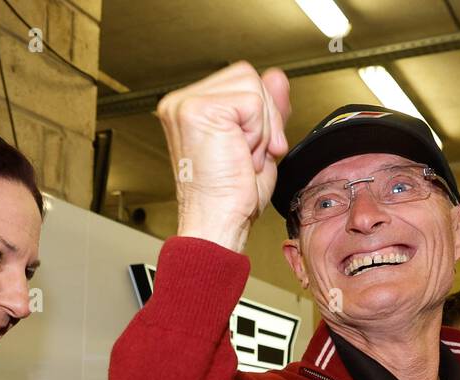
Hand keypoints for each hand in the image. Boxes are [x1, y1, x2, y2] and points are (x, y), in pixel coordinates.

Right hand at [156, 61, 291, 252]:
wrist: (216, 224)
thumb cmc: (228, 198)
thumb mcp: (257, 144)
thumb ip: (265, 109)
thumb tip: (276, 77)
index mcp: (190, 108)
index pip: (241, 80)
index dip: (260, 115)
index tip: (251, 151)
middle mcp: (182, 102)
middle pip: (247, 76)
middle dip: (264, 120)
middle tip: (247, 156)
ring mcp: (187, 103)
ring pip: (252, 86)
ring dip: (260, 128)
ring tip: (242, 156)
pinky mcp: (199, 109)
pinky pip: (252, 102)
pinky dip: (257, 133)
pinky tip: (240, 155)